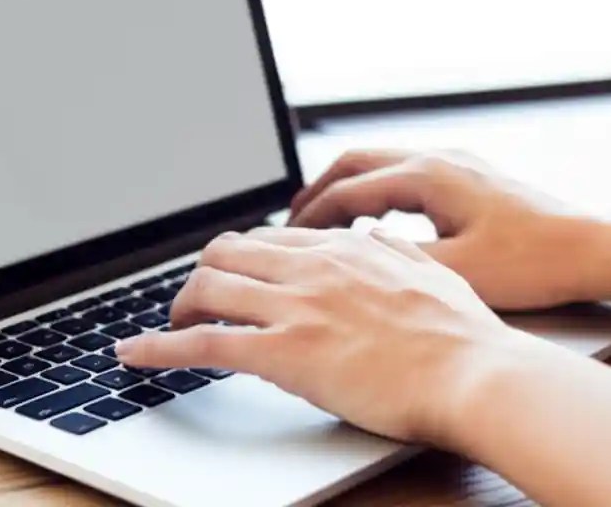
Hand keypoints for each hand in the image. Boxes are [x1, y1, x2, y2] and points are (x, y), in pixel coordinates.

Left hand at [116, 228, 534, 446]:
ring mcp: (294, 308)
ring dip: (176, 308)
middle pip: (226, 252)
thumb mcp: (432, 274)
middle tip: (194, 302)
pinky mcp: (283, 353)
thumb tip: (376, 236)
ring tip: (168, 328)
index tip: (232, 276)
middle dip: (201, 276)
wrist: (477, 375)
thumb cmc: (465, 337)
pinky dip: (156, 349)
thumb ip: (396, 252)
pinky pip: (200, 345)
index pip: (268, 239)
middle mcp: (311, 268)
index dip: (240, 258)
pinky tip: (133, 356)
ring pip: (206, 288)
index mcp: (344, 250)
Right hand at [288, 149, 610, 308]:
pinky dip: (376, 194)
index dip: (309, 219)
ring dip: (346, 190)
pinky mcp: (472, 178)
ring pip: (381, 165)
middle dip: (317, 192)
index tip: (284, 243)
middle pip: (355, 163)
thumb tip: (350, 254)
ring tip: (322, 221)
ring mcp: (457, 164)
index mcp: (427, 176)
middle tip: (290, 224)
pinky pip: (405, 175)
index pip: (346, 192)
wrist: (595, 250)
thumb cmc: (534, 262)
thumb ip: (394, 259)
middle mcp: (438, 159)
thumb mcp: (455, 272)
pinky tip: (376, 223)